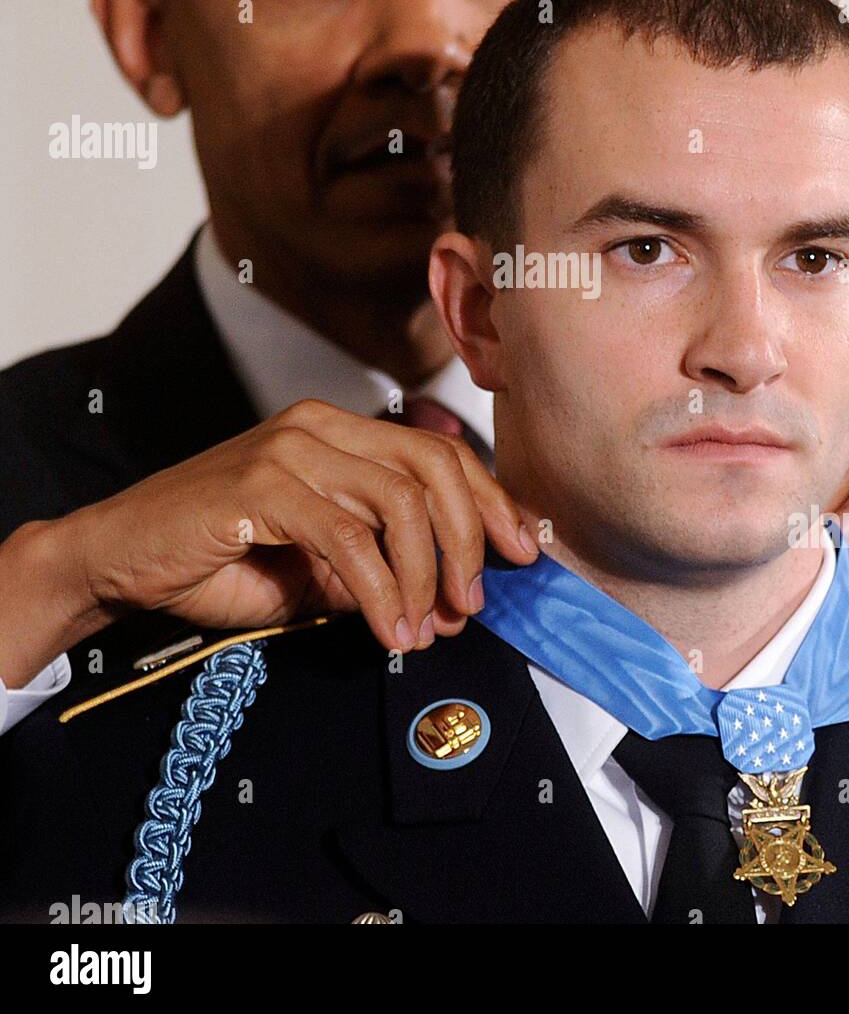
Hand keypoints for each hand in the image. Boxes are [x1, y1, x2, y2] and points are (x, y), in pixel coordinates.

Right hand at [0, 400, 536, 686]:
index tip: (521, 552)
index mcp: (342, 432)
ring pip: (399, 502)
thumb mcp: (317, 570)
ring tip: (424, 627)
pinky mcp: (262, 481)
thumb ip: (379, 572)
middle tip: (473, 603)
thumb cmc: (220, 560)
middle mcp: (323, 425)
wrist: (119, 557)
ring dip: (425, 574)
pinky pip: (347, 536)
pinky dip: (380, 590)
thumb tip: (449, 606)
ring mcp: (292, 446)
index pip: (440, 455)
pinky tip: (389, 629)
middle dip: (469, 540)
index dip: (490, 503)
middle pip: (434, 469)